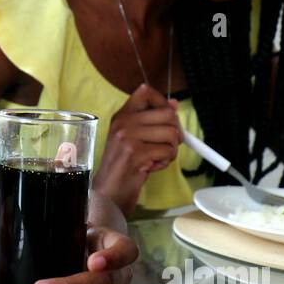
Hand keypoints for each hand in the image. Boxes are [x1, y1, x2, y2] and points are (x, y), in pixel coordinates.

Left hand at [32, 226, 137, 283]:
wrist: (95, 247)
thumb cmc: (80, 238)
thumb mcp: (74, 228)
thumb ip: (57, 230)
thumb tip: (20, 234)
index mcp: (114, 244)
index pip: (124, 250)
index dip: (113, 257)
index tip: (92, 262)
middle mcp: (121, 270)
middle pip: (110, 280)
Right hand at [91, 83, 181, 215]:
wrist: (108, 192)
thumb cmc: (124, 166)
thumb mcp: (133, 137)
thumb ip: (152, 120)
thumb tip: (174, 104)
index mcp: (122, 115)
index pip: (146, 91)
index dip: (164, 103)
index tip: (166, 119)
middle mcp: (123, 122)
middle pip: (167, 114)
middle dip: (175, 132)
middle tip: (166, 145)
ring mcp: (128, 137)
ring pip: (171, 133)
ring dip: (171, 149)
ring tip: (156, 157)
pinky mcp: (136, 153)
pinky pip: (168, 151)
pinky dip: (165, 161)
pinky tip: (151, 166)